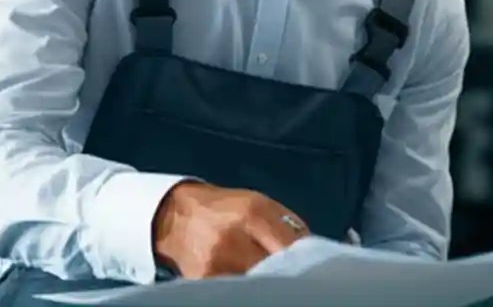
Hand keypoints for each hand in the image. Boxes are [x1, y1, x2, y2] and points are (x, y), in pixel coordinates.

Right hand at [152, 181, 310, 278]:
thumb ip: (288, 224)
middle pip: (276, 269)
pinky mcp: (204, 281)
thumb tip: (315, 248)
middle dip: (288, 272)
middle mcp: (232, 239)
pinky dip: (249, 287)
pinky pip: (237, 289)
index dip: (308, 259)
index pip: (291, 247)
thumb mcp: (258, 203)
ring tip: (272, 274)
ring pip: (258, 283)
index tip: (316, 264)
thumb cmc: (223, 208)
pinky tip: (251, 280)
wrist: (176, 217)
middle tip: (295, 273)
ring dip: (269, 281)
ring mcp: (216, 265)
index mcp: (251, 214)